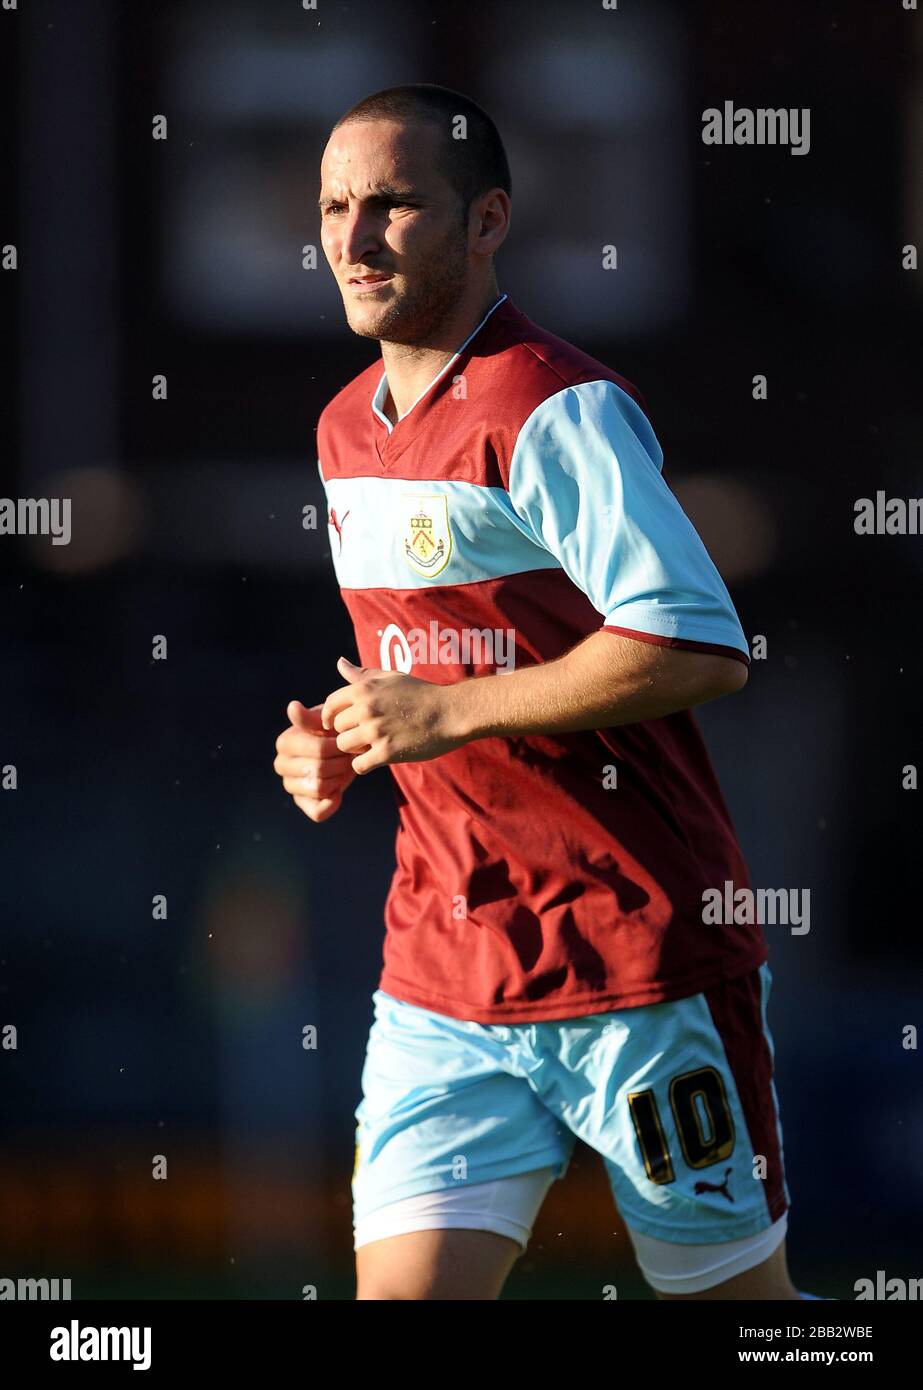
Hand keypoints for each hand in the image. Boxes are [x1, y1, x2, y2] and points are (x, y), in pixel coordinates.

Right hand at [274, 699, 360, 821]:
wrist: (342, 746)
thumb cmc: (333, 730)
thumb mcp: (326, 720)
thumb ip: (310, 717)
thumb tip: (293, 707)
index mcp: (285, 743)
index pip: (319, 750)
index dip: (340, 748)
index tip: (350, 742)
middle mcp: (281, 765)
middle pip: (319, 770)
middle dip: (341, 763)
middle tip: (350, 756)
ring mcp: (290, 785)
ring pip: (320, 788)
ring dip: (339, 779)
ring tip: (344, 768)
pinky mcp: (302, 802)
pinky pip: (317, 812)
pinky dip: (331, 804)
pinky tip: (338, 792)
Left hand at [321, 657, 466, 774]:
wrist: (450, 713)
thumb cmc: (421, 694)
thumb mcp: (391, 677)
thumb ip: (362, 674)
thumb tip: (340, 663)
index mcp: (364, 689)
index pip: (330, 705)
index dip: (330, 716)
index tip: (336, 723)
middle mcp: (366, 709)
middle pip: (337, 727)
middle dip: (348, 732)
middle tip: (364, 734)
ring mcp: (376, 731)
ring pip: (344, 746)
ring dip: (355, 749)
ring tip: (371, 745)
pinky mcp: (387, 752)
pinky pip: (358, 766)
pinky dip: (364, 765)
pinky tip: (376, 759)